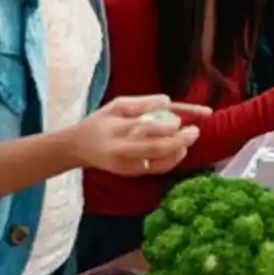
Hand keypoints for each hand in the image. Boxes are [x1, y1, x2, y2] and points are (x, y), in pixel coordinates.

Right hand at [70, 95, 209, 175]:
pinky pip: (157, 169)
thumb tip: (168, 101)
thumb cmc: (102, 121)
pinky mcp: (131, 173)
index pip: (144, 127)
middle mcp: (120, 149)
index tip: (180, 119)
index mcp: (115, 128)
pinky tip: (181, 149)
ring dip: (179, 150)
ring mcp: (126, 165)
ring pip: (159, 162)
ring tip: (190, 138)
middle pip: (155, 148)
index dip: (166, 125)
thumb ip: (142, 103)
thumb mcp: (116, 105)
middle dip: (179, 140)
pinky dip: (173, 159)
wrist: (78, 147)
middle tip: (195, 131)